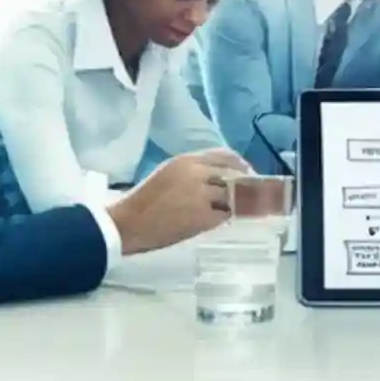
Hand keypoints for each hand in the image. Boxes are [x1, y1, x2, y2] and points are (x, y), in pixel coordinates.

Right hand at [107, 148, 250, 254]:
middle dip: (245, 184)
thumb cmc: (144, 200)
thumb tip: (221, 176)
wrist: (126, 224)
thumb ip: (193, 170)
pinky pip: (225, 215)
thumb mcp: (168, 173)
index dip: (241, 165)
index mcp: (186, 161)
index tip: (248, 173)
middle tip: (253, 193)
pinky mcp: (201, 218)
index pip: (225, 156)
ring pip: (232, 196)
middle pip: (233, 175)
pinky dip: (227, 216)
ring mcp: (201, 196)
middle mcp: (197, 174)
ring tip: (241, 207)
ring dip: (238, 202)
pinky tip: (225, 219)